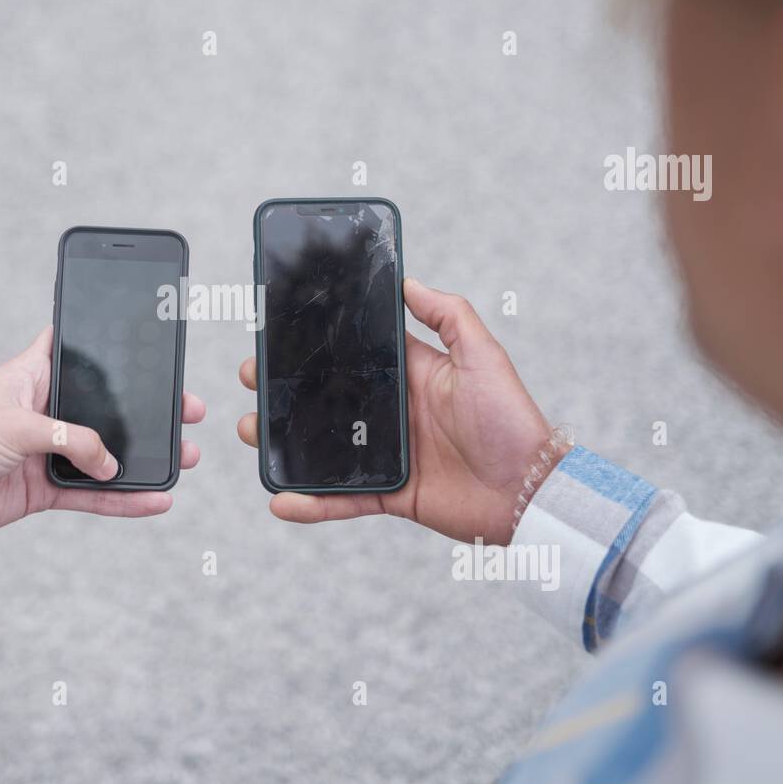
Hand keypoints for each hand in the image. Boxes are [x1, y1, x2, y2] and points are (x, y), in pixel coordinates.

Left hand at [0, 326, 204, 544]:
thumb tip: (110, 463)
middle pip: (106, 407)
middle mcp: (43, 411)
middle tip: (186, 409)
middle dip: (147, 410)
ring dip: (143, 458)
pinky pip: (92, 494)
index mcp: (31, 376)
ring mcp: (45, 452)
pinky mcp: (43, 489)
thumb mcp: (16, 426)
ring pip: (106, 454)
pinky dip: (122, 499)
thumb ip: (71, 440)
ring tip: (184, 457)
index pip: (76, 349)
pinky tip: (153, 501)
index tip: (149, 343)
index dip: (109, 343)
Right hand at [236, 279, 563, 543]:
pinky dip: (310, 503)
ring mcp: (388, 454)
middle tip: (252, 377)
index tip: (279, 333)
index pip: (354, 354)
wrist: (531, 491)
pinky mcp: (390, 493)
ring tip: (251, 430)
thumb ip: (448, 314)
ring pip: (322, 447)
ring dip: (283, 442)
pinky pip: (342, 499)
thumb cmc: (512, 420)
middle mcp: (393, 413)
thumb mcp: (483, 356)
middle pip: (326, 398)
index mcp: (410, 375)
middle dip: (284, 388)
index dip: (317, 344)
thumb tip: (409, 280)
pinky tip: (280, 500)